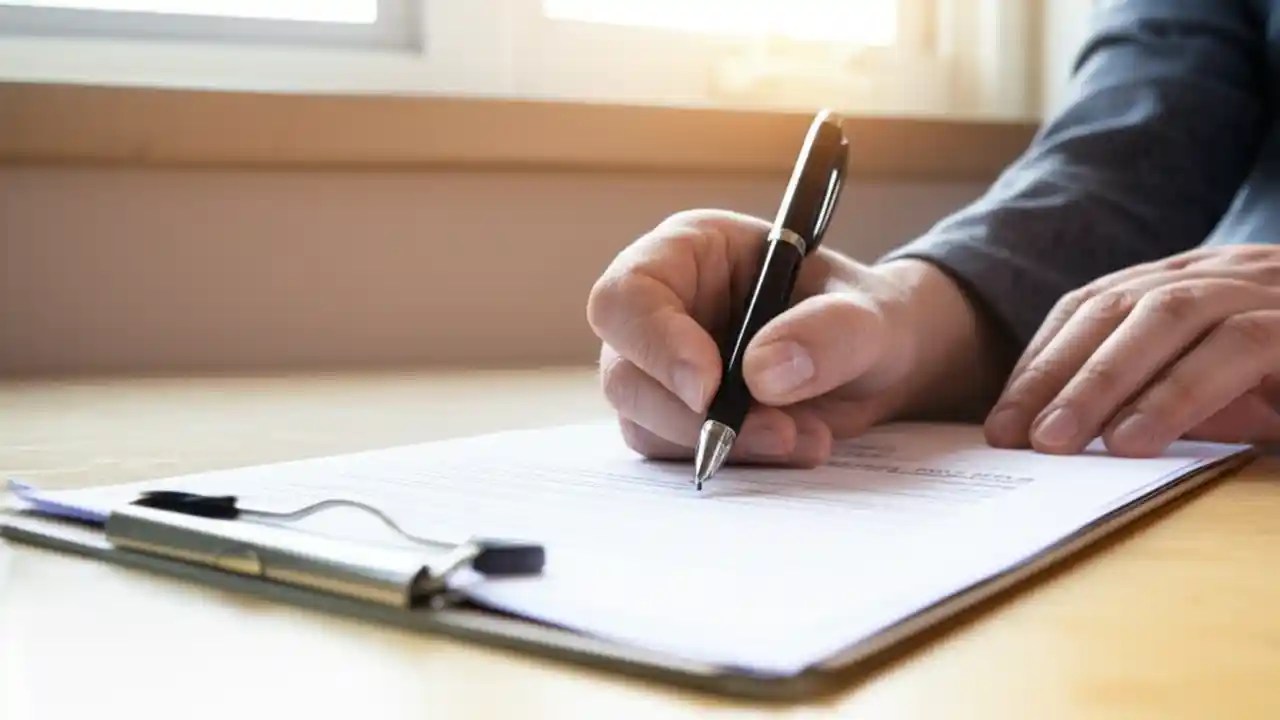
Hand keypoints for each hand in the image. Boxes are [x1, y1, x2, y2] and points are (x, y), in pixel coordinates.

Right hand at [587, 209, 1006, 466]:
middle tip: (777, 432)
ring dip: (721, 445)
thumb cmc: (865, 318)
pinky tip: (796, 446)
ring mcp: (662, 370)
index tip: (710, 387)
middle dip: (692, 416)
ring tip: (808, 438)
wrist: (878, 367)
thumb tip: (763, 375)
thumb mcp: (868, 314)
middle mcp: (662, 310)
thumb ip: (827, 332)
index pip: (628, 295)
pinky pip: (677, 454)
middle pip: (624, 371)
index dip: (655, 342)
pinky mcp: (678, 420)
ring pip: (645, 423)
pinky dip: (735, 462)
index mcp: (688, 253)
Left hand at [985, 245, 1279, 455]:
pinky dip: (1176, 393)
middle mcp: (1225, 272)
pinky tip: (1136, 439)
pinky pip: (1237, 346)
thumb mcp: (1232, 395)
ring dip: (1100, 381)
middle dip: (1054, 373)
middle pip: (1116, 307)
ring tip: (1057, 442)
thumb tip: (1083, 437)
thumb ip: (1165, 399)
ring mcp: (1266, 289)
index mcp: (1195, 280)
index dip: (1044, 359)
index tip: (1002, 419)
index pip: (1098, 305)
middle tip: (1010, 436)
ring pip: (1165, 316)